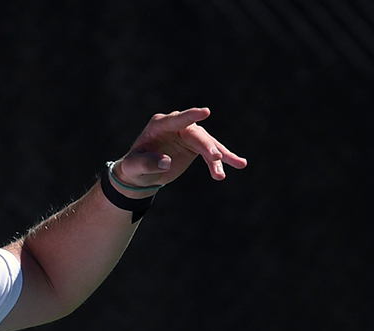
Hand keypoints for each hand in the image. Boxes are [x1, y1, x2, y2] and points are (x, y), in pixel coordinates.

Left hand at [111, 108, 246, 188]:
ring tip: (238, 164)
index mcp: (159, 125)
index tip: (205, 112)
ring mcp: (187, 135)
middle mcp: (176, 127)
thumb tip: (166, 161)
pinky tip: (239, 163)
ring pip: (207, 143)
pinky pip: (211, 153)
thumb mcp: (135, 168)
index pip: (176, 119)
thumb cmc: (134, 168)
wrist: (141, 174)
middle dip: (207, 146)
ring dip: (220, 156)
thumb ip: (148, 163)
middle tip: (216, 158)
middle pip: (196, 134)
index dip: (190, 116)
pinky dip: (224, 159)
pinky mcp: (195, 146)